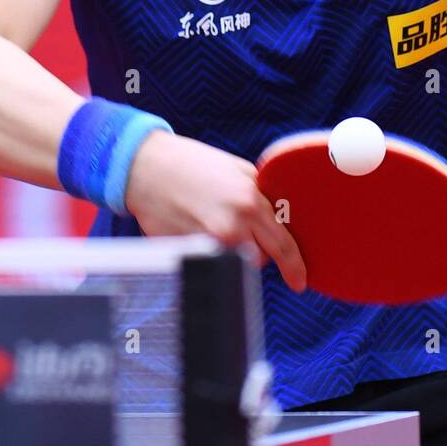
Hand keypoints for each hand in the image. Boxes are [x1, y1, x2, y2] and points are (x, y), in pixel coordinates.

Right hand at [125, 130, 307, 291]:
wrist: (146, 167)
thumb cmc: (190, 163)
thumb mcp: (236, 168)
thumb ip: (261, 193)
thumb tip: (280, 216)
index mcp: (249, 201)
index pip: (282, 245)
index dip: (295, 267)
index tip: (300, 281)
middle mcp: (232, 225)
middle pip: (261, 259)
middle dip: (257, 248)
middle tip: (237, 225)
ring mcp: (208, 242)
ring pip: (235, 261)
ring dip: (233, 249)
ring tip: (212, 220)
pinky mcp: (187, 251)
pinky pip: (210, 259)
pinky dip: (209, 248)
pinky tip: (195, 224)